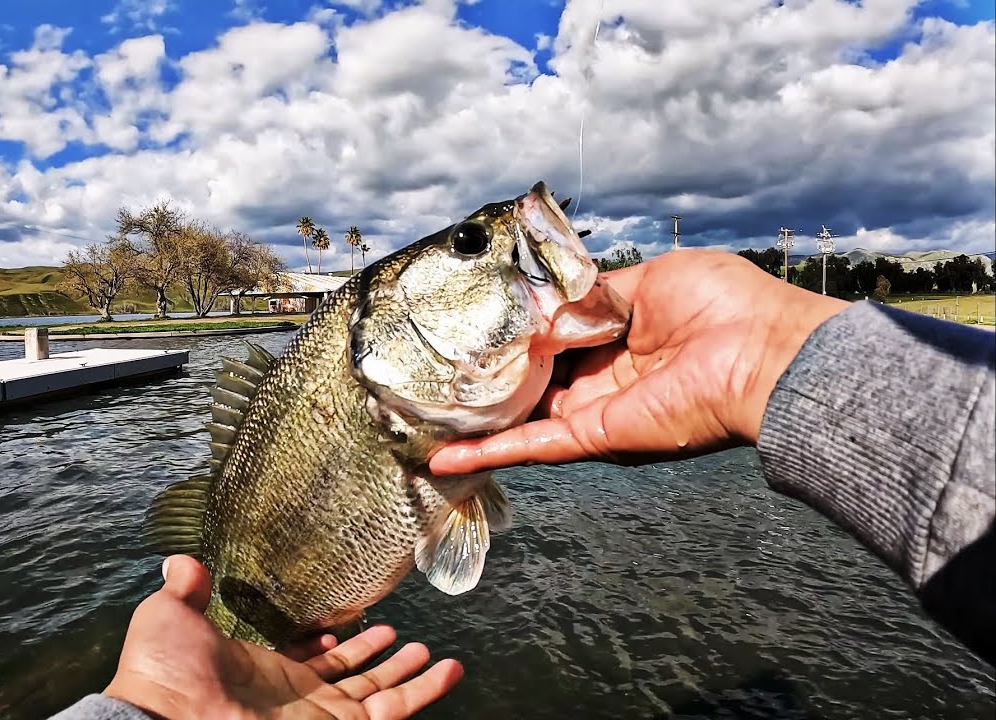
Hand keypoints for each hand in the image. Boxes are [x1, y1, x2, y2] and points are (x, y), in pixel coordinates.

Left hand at [103, 555, 463, 719]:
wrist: (170, 718)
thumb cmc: (162, 673)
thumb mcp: (167, 617)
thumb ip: (183, 590)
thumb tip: (182, 561)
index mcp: (263, 672)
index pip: (308, 660)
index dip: (331, 643)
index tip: (352, 623)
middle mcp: (297, 699)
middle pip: (350, 679)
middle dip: (378, 660)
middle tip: (403, 638)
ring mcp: (322, 717)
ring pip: (381, 695)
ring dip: (410, 674)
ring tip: (438, 655)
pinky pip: (394, 711)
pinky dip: (425, 691)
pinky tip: (450, 669)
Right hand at [429, 249, 848, 473]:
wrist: (766, 355)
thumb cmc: (727, 306)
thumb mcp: (651, 280)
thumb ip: (594, 293)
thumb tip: (547, 299)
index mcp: (622, 336)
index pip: (558, 338)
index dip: (520, 332)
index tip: (479, 324)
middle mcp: (606, 378)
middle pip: (535, 379)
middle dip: (491, 376)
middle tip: (438, 367)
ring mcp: (597, 411)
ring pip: (525, 417)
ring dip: (479, 417)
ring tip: (423, 411)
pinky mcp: (595, 436)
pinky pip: (533, 446)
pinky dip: (488, 453)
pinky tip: (444, 457)